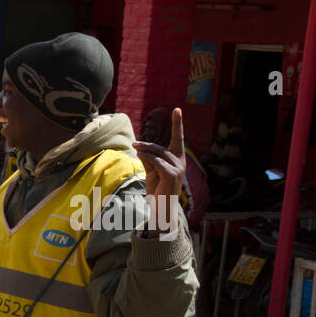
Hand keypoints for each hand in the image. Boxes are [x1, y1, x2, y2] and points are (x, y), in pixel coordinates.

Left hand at [133, 107, 185, 233]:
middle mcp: (181, 162)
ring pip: (160, 153)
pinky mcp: (172, 175)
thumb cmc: (157, 189)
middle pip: (163, 147)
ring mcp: (178, 168)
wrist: (161, 207)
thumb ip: (149, 160)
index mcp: (177, 159)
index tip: (177, 109)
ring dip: (146, 151)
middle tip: (135, 144)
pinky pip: (158, 162)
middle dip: (148, 145)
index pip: (178, 138)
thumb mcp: (152, 171)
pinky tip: (141, 157)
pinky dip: (149, 159)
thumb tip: (142, 150)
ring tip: (135, 149)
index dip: (178, 123)